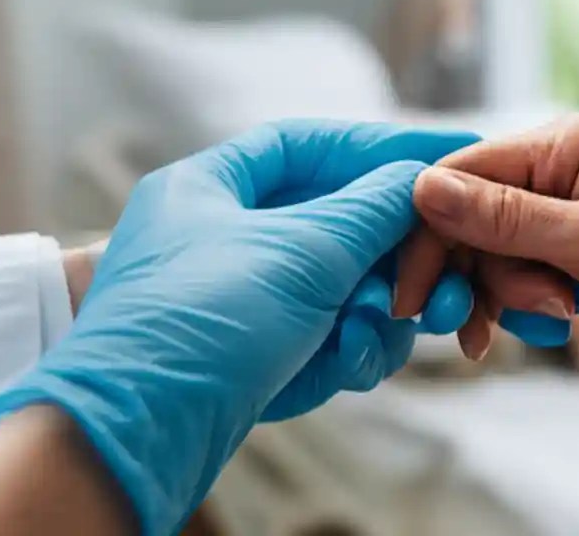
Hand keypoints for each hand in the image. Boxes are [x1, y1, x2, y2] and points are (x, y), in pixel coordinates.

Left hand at [0, 120, 477, 534]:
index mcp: (208, 188)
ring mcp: (237, 303)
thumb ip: (374, 206)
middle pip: (335, 224)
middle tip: (438, 275)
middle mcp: (220, 239)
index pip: (307, 146)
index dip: (377, 148)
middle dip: (390, 255)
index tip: (441, 155)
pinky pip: (322, 339)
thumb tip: (419, 177)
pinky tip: (347, 362)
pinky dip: (346, 349)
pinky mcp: (251, 359)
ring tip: (376, 327)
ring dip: (375, 310)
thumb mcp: (304, 250)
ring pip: (339, 289)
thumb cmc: (203, 321)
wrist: (137, 434)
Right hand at [397, 114, 578, 368]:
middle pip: (469, 219)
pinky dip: (519, 302)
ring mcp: (562, 210)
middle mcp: (555, 170)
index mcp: (560, 144)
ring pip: (490, 252)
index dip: (429, 235)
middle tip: (476, 329)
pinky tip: (545, 324)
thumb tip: (423, 190)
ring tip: (554, 314)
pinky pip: (516, 273)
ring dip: (505, 293)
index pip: (461, 178)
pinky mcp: (570, 249)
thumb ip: (505, 218)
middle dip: (475, 274)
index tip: (413, 295)